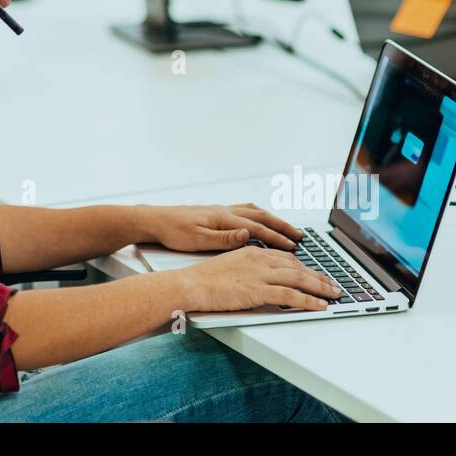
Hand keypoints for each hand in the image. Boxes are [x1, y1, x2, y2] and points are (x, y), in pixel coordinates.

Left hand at [138, 203, 303, 252]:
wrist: (155, 219)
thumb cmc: (173, 232)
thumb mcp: (198, 240)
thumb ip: (225, 238)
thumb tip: (248, 235)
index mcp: (224, 218)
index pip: (257, 228)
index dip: (277, 238)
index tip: (294, 246)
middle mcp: (225, 210)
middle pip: (261, 216)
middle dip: (282, 227)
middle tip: (300, 237)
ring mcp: (221, 209)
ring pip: (254, 211)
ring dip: (273, 219)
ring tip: (287, 229)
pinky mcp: (216, 212)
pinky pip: (244, 210)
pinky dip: (258, 215)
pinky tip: (260, 220)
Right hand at [179, 245, 340, 313]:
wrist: (190, 284)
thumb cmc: (204, 279)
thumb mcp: (230, 266)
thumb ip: (248, 268)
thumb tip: (260, 277)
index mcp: (253, 252)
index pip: (287, 257)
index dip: (305, 266)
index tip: (316, 273)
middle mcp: (260, 260)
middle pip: (298, 266)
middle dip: (319, 276)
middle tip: (333, 285)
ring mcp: (260, 275)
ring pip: (300, 278)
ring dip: (321, 287)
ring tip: (334, 295)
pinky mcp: (259, 291)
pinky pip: (291, 295)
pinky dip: (309, 301)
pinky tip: (320, 306)